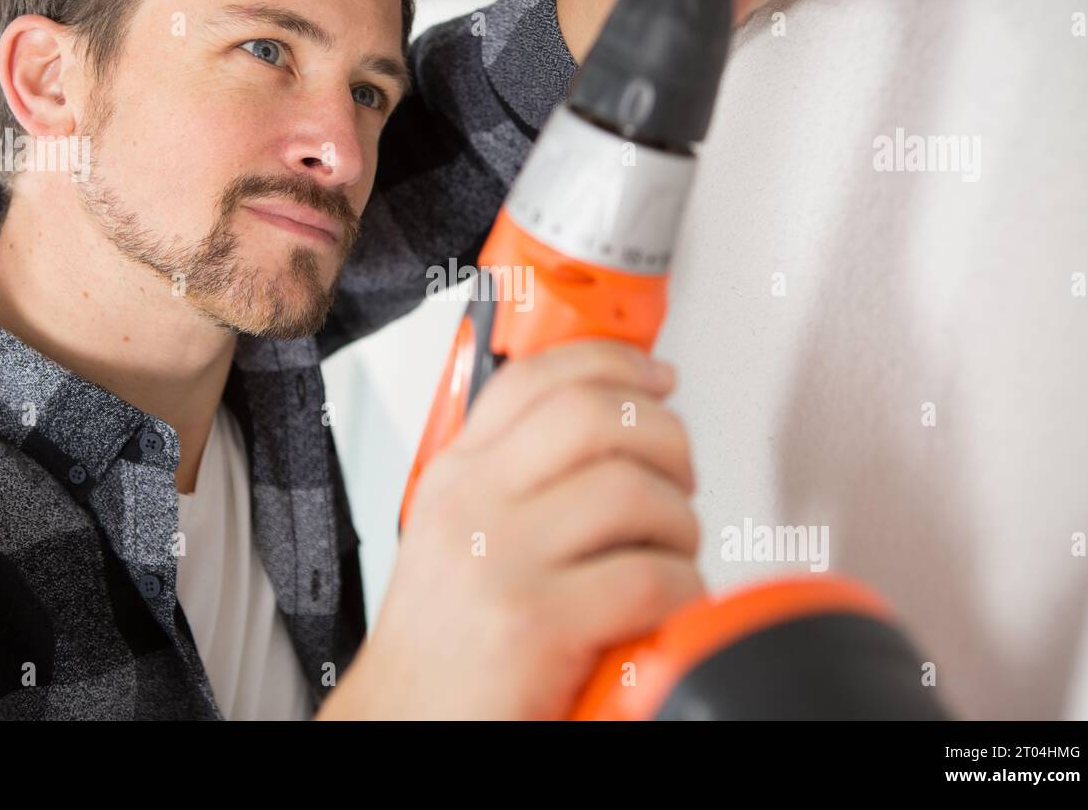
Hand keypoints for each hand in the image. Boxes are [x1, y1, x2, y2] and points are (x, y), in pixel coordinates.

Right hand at [315, 338, 702, 719]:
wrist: (405, 726)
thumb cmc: (443, 643)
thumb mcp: (457, 535)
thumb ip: (513, 481)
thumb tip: (603, 437)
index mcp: (457, 475)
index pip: (537, 378)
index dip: (614, 361)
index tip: (657, 376)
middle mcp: (473, 504)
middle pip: (597, 416)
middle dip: (667, 438)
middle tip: (679, 477)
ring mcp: (501, 561)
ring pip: (635, 491)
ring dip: (681, 523)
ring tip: (670, 553)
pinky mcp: (535, 625)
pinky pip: (650, 578)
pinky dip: (682, 589)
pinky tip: (665, 606)